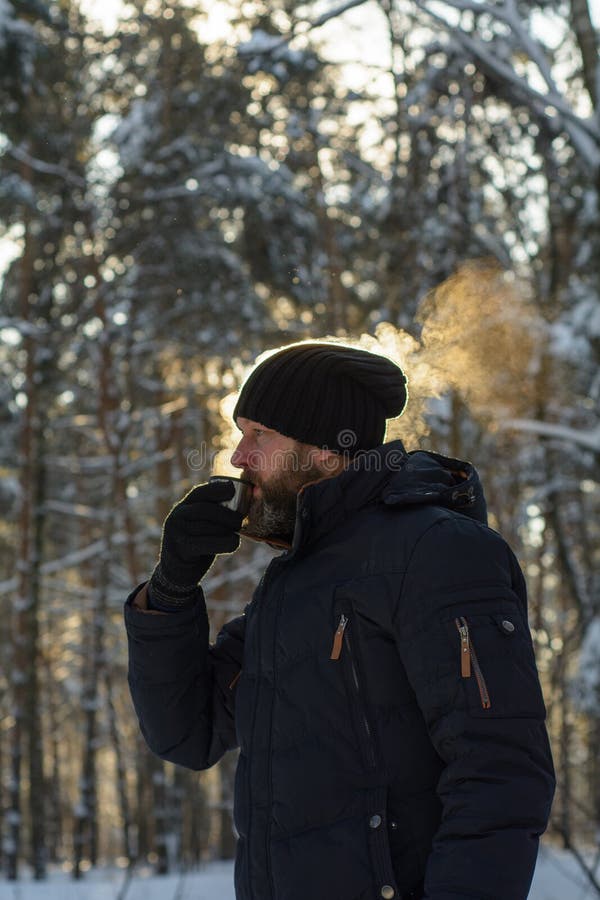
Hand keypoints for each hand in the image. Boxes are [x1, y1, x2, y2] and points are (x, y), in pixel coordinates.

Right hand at [149, 480, 242, 604]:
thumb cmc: (196, 545)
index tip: (232, 489)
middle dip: (228, 515)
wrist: (176, 572)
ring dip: (228, 531)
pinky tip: (233, 544)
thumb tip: (240, 499)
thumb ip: (211, 513)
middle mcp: (177, 517)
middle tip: (240, 521)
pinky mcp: (182, 548)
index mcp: (182, 507)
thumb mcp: (198, 525)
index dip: (217, 489)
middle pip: (207, 510)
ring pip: (210, 527)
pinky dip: (225, 543)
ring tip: (236, 535)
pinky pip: (208, 543)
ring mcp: (177, 532)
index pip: (199, 492)